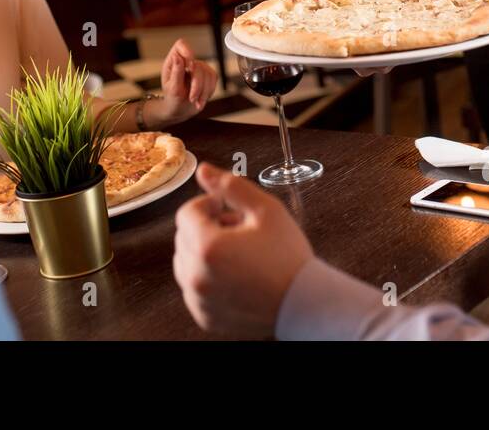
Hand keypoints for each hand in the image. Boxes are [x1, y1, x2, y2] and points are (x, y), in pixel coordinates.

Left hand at [152, 38, 217, 126]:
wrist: (181, 109)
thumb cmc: (173, 99)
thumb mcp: (172, 88)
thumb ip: (176, 73)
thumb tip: (177, 57)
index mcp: (174, 62)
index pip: (181, 45)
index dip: (187, 51)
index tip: (189, 67)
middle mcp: (186, 62)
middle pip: (198, 66)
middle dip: (197, 85)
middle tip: (191, 98)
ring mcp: (199, 67)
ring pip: (208, 73)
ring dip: (202, 91)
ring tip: (195, 101)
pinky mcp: (208, 74)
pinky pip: (214, 79)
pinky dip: (208, 92)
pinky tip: (200, 99)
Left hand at [173, 161, 313, 336]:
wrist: (304, 304)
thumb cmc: (288, 258)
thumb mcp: (266, 210)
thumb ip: (231, 186)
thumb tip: (203, 170)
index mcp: (207, 247)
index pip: (186, 213)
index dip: (207, 204)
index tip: (226, 208)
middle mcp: (196, 276)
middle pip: (184, 237)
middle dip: (207, 227)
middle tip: (238, 230)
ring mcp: (199, 300)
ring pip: (185, 263)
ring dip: (204, 252)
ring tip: (237, 253)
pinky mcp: (206, 317)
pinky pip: (194, 289)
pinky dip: (207, 278)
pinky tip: (235, 274)